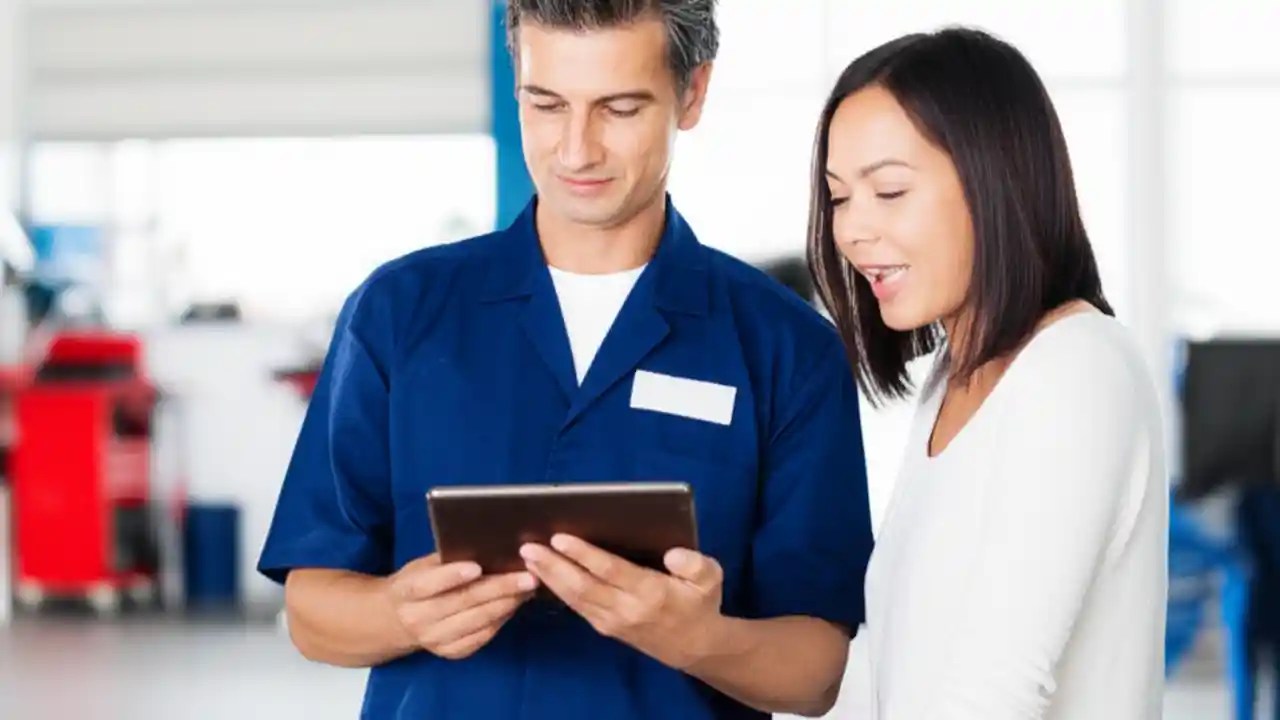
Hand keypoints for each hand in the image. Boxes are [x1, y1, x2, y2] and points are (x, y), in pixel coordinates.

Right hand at [385, 554, 538, 659]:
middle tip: (528, 576)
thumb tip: (486, 545)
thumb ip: (447, 559)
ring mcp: (435, 639)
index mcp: (407, 591)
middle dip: (499, 589)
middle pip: (462, 602)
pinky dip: (502, 619)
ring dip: (507, 604)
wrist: (397, 621)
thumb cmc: (417, 583)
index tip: (477, 567)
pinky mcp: (451, 652)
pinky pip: (483, 636)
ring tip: (529, 587)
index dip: (452, 576)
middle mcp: (418, 619)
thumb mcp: (422, 566)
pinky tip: (515, 603)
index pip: (428, 584)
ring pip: (478, 621)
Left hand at [520, 535, 724, 669]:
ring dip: (549, 577)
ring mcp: (613, 621)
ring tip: (528, 557)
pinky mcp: (606, 627)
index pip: (610, 570)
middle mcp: (627, 609)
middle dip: (553, 565)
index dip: (583, 554)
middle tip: (528, 547)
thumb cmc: (700, 603)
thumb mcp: (710, 578)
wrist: (695, 646)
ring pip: (575, 598)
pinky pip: (577, 607)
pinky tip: (543, 575)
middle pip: (582, 585)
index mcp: (651, 593)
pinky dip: (557, 591)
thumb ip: (695, 563)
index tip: (560, 537)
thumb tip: (673, 554)